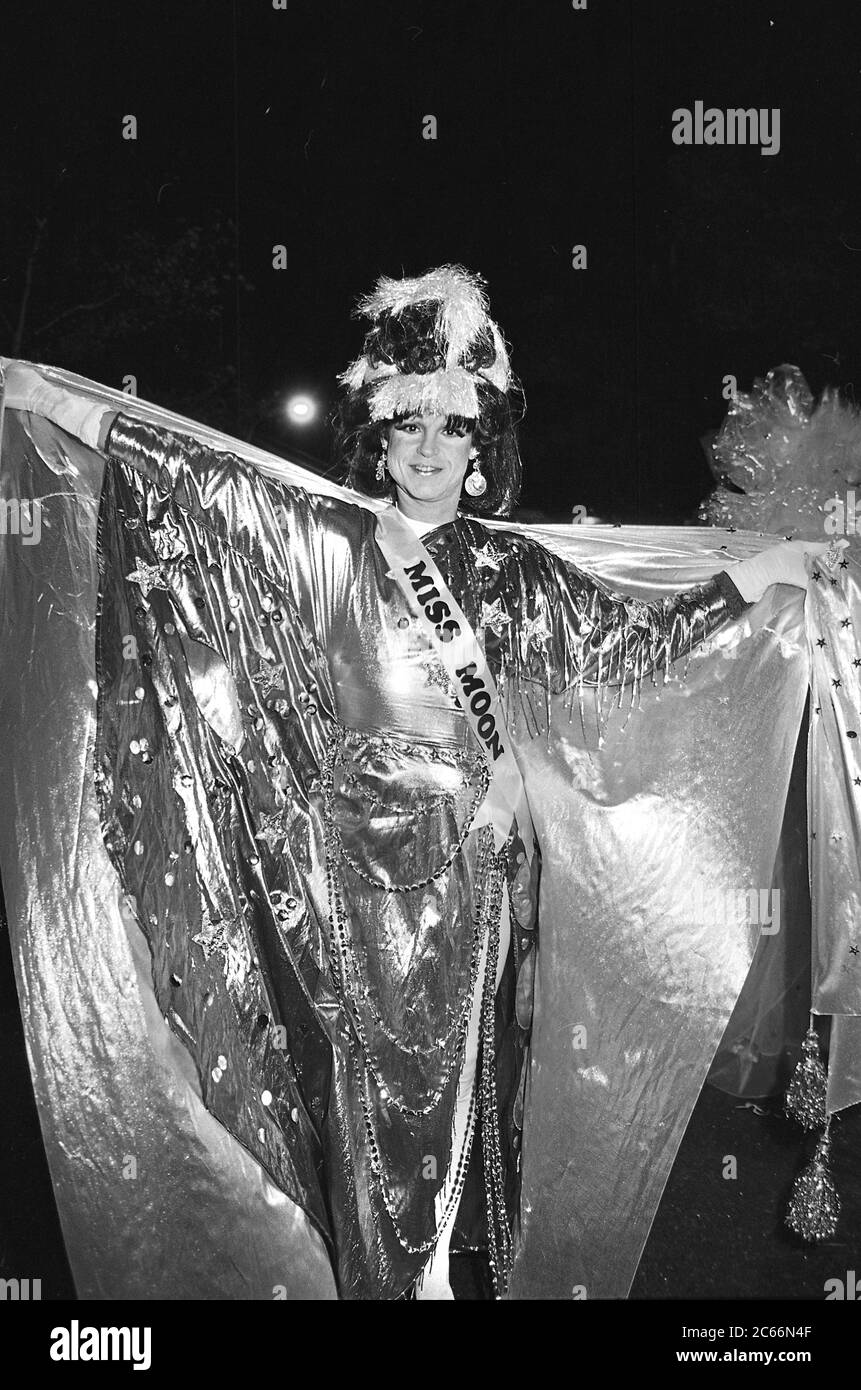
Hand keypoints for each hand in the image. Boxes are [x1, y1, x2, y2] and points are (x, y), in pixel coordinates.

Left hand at [730, 538, 848, 602]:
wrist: (750, 579)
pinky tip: (810, 592)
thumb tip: (823, 587)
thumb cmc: (774, 568)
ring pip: (805, 572)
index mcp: (799, 547)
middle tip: (835, 577)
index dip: (831, 553)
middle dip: (823, 569)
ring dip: (813, 579)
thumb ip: (813, 580)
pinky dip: (803, 586)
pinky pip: (797, 581)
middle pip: (814, 561)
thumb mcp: (798, 573)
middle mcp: (794, 555)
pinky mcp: (781, 577)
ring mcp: (786, 566)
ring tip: (825, 586)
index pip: (821, 548)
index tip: (841, 558)